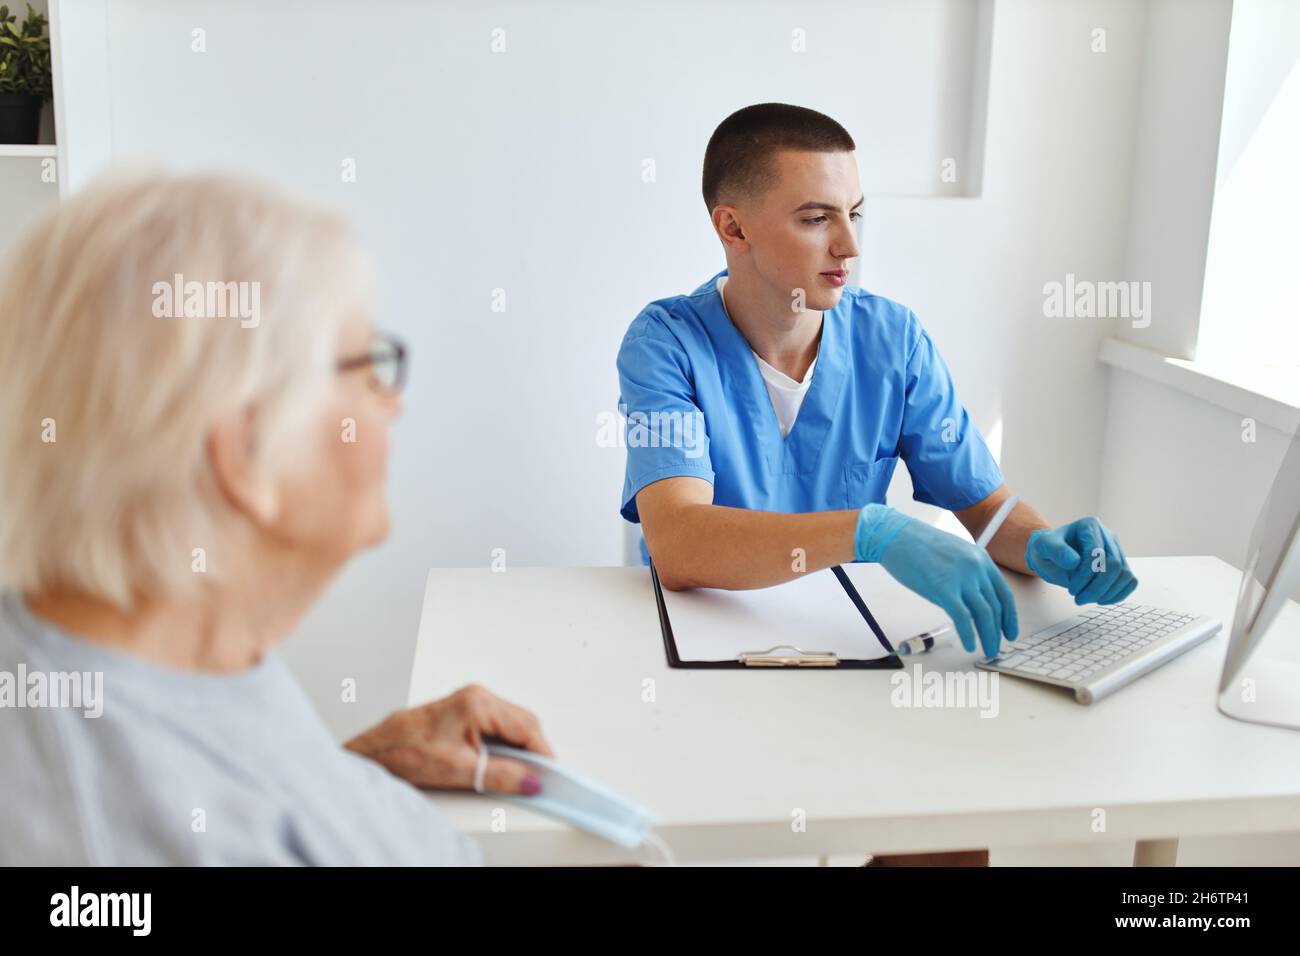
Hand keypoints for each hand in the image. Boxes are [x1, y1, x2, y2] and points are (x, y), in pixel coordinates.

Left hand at [344, 684, 554, 795]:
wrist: (377, 752)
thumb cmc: (406, 752)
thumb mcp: (460, 769)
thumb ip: (501, 775)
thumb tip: (531, 781)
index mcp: (478, 703)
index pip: (526, 727)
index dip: (542, 753)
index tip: (551, 775)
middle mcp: (477, 697)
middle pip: (522, 722)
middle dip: (533, 750)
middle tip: (537, 777)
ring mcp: (471, 702)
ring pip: (511, 724)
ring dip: (519, 748)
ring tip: (520, 773)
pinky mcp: (465, 712)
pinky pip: (498, 725)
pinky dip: (506, 744)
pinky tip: (502, 763)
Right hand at [856, 504, 1018, 657]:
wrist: (896, 535)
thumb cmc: (918, 545)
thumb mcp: (954, 554)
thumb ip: (967, 575)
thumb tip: (970, 602)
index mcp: (981, 559)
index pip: (1004, 593)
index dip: (1009, 617)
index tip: (1009, 632)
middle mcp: (976, 567)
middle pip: (996, 607)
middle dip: (998, 631)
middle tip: (995, 647)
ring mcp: (961, 578)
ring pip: (984, 614)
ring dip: (988, 636)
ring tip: (987, 650)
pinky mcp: (944, 588)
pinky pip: (963, 618)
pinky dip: (969, 635)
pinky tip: (969, 644)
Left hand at [1025, 517, 1137, 605]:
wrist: (1052, 556)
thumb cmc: (1047, 549)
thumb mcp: (1043, 546)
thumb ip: (1056, 550)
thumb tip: (1074, 561)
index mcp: (1089, 526)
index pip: (1096, 553)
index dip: (1085, 575)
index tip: (1072, 589)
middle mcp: (1107, 535)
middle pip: (1114, 565)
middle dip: (1097, 587)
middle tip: (1079, 599)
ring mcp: (1117, 550)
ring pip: (1125, 575)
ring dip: (1107, 593)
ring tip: (1087, 599)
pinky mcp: (1121, 564)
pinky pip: (1130, 581)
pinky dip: (1118, 594)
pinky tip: (1100, 599)